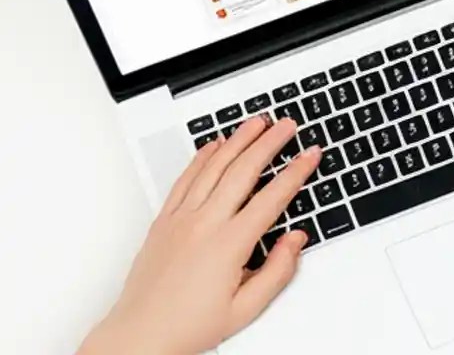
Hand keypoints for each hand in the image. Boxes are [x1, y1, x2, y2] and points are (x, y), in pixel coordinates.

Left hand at [79, 116, 320, 354]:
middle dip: (269, 143)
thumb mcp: (246, 309)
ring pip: (213, 167)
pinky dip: (202, 157)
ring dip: (237, 141)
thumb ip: (277, 271)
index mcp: (229, 245)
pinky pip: (185, 179)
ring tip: (256, 123)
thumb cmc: (188, 327)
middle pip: (243, 170)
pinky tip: (214, 145)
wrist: (140, 336)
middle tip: (287, 126)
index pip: (271, 197)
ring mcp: (181, 219)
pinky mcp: (164, 221)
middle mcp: (204, 225)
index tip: (310, 155)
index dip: (295, 172)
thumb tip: (295, 240)